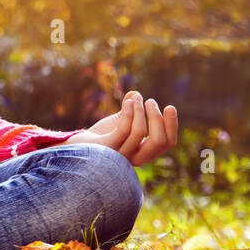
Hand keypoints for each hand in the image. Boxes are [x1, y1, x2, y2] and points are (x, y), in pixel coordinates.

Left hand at [62, 90, 177, 165]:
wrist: (77, 145)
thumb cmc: (101, 135)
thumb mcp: (119, 121)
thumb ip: (130, 111)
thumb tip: (135, 93)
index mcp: (145, 151)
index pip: (167, 143)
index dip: (172, 125)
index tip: (170, 107)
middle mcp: (136, 156)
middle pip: (160, 141)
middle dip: (158, 118)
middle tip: (151, 101)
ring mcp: (122, 154)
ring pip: (140, 132)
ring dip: (141, 111)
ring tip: (137, 98)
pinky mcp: (108, 149)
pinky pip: (124, 129)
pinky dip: (129, 113)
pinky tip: (127, 102)